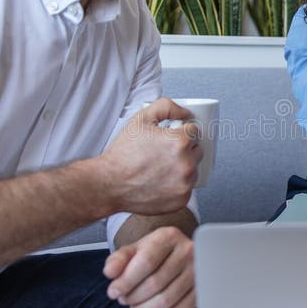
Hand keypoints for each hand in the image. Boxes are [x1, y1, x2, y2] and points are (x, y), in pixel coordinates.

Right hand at [99, 99, 201, 214]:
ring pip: (194, 170)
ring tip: (160, 167)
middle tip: (163, 152)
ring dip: (183, 167)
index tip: (169, 138)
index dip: (180, 132)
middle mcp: (186, 164)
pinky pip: (187, 188)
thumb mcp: (141, 119)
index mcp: (180, 142)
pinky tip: (160, 181)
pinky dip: (177, 185)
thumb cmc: (123, 154)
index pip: (194, 131)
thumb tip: (184, 113)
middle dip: (184, 149)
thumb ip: (166, 107)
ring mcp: (185, 184)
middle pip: (197, 150)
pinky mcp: (181, 200)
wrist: (109, 184)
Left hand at [104, 226, 194, 307]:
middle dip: (133, 297)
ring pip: (167, 300)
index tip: (113, 291)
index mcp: (168, 236)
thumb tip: (110, 272)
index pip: (146, 262)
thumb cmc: (153, 252)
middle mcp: (187, 251)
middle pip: (155, 283)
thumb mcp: (134, 249)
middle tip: (124, 299)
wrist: (177, 253)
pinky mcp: (202, 289)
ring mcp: (198, 271)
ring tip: (135, 306)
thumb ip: (118, 259)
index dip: (126, 281)